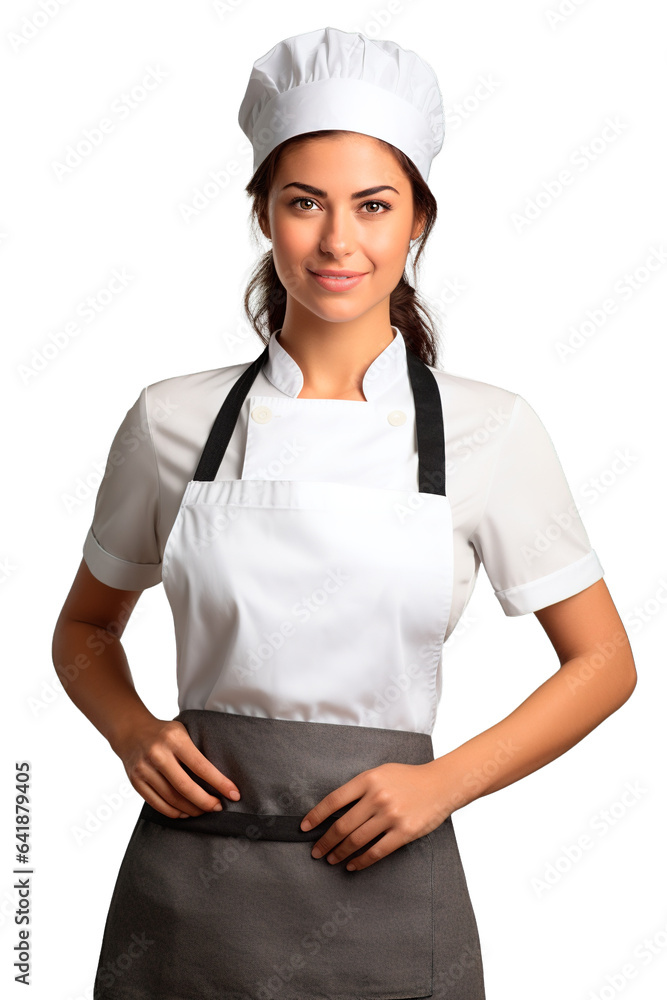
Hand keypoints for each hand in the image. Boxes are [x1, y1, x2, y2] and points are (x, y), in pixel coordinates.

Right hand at [114, 717, 240, 817]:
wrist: (131, 731)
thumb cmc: (164, 733)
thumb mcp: (183, 732)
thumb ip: (196, 751)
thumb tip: (221, 778)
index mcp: (174, 739)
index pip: (201, 766)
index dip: (220, 783)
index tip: (234, 794)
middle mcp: (157, 754)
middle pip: (185, 787)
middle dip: (206, 801)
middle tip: (218, 807)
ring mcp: (144, 769)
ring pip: (172, 799)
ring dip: (192, 809)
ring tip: (204, 811)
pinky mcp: (136, 782)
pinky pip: (158, 804)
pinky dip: (174, 812)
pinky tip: (186, 812)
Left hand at [300, 761, 449, 870]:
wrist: (440, 784)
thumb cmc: (408, 778)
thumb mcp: (381, 773)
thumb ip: (360, 788)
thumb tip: (336, 810)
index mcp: (368, 779)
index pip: (334, 800)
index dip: (316, 816)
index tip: (305, 827)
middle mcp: (377, 797)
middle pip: (342, 825)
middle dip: (325, 841)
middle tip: (316, 851)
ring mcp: (390, 816)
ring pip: (356, 840)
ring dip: (340, 852)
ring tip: (331, 859)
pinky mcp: (403, 832)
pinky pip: (376, 851)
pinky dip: (361, 860)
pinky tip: (352, 864)